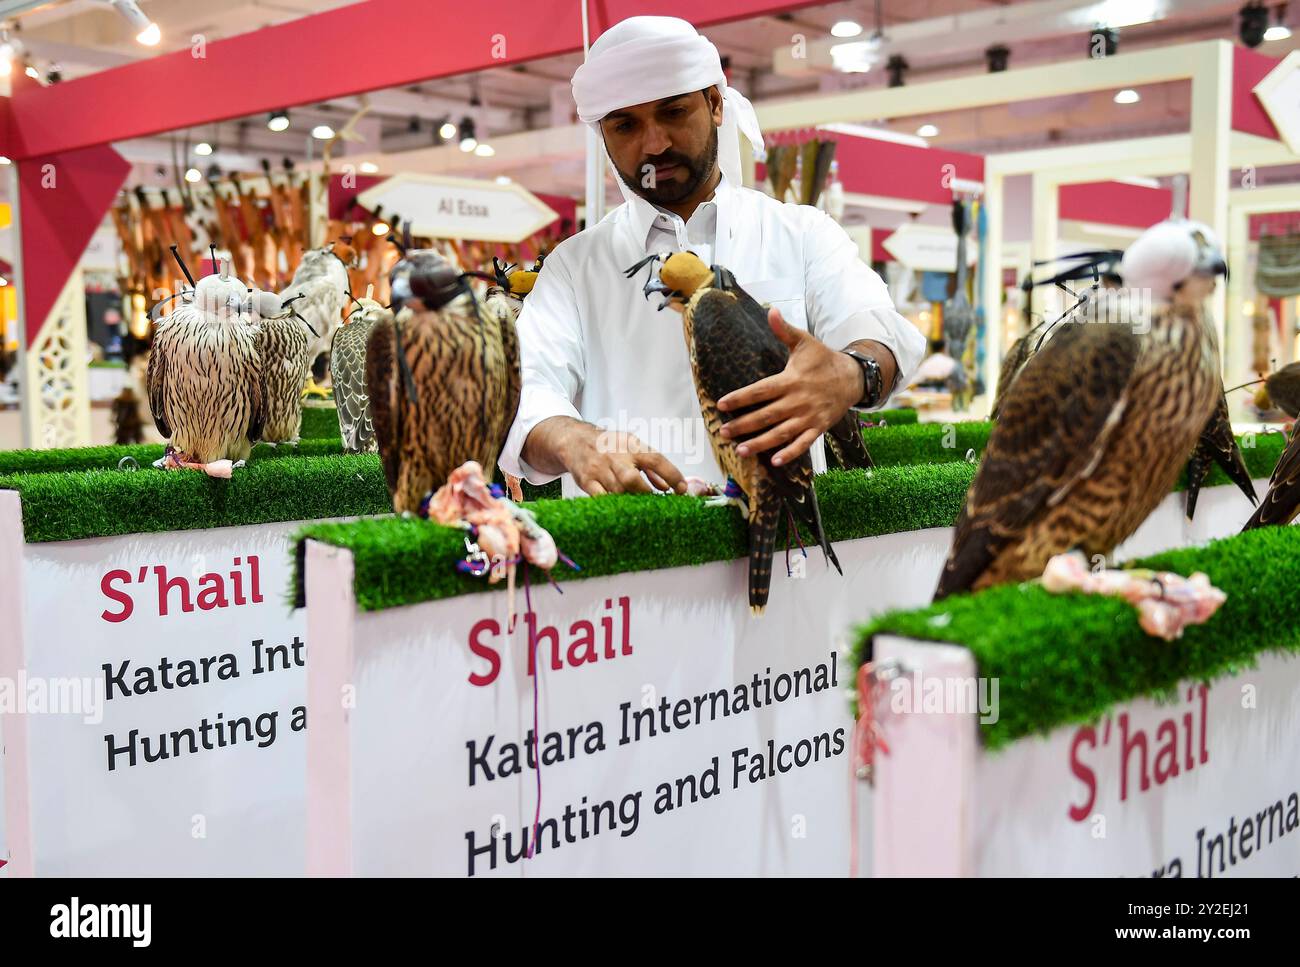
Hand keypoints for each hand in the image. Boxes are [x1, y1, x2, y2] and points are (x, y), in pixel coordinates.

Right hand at [562, 426, 687, 495]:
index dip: (672, 475)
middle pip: (632, 479)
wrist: (574, 440)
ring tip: (638, 506)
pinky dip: (613, 505)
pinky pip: (601, 498)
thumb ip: (650, 468)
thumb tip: (667, 487)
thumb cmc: (608, 445)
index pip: (656, 460)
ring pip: (617, 492)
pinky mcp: (586, 481)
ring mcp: (599, 469)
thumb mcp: (632, 447)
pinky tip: (620, 508)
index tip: (682, 490)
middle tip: (654, 502)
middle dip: (646, 493)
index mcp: (631, 446)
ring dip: (630, 501)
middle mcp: (615, 456)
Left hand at [715, 308, 877, 466]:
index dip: (740, 398)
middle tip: (724, 432)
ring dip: (760, 443)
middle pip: (766, 415)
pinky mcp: (817, 428)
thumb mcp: (804, 342)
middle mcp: (797, 400)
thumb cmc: (823, 359)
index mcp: (790, 380)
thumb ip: (784, 330)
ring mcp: (808, 417)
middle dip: (743, 425)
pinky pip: (802, 444)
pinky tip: (773, 462)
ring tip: (740, 450)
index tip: (722, 404)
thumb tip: (771, 310)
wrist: (852, 377)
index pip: (760, 391)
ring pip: (780, 433)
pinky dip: (789, 453)